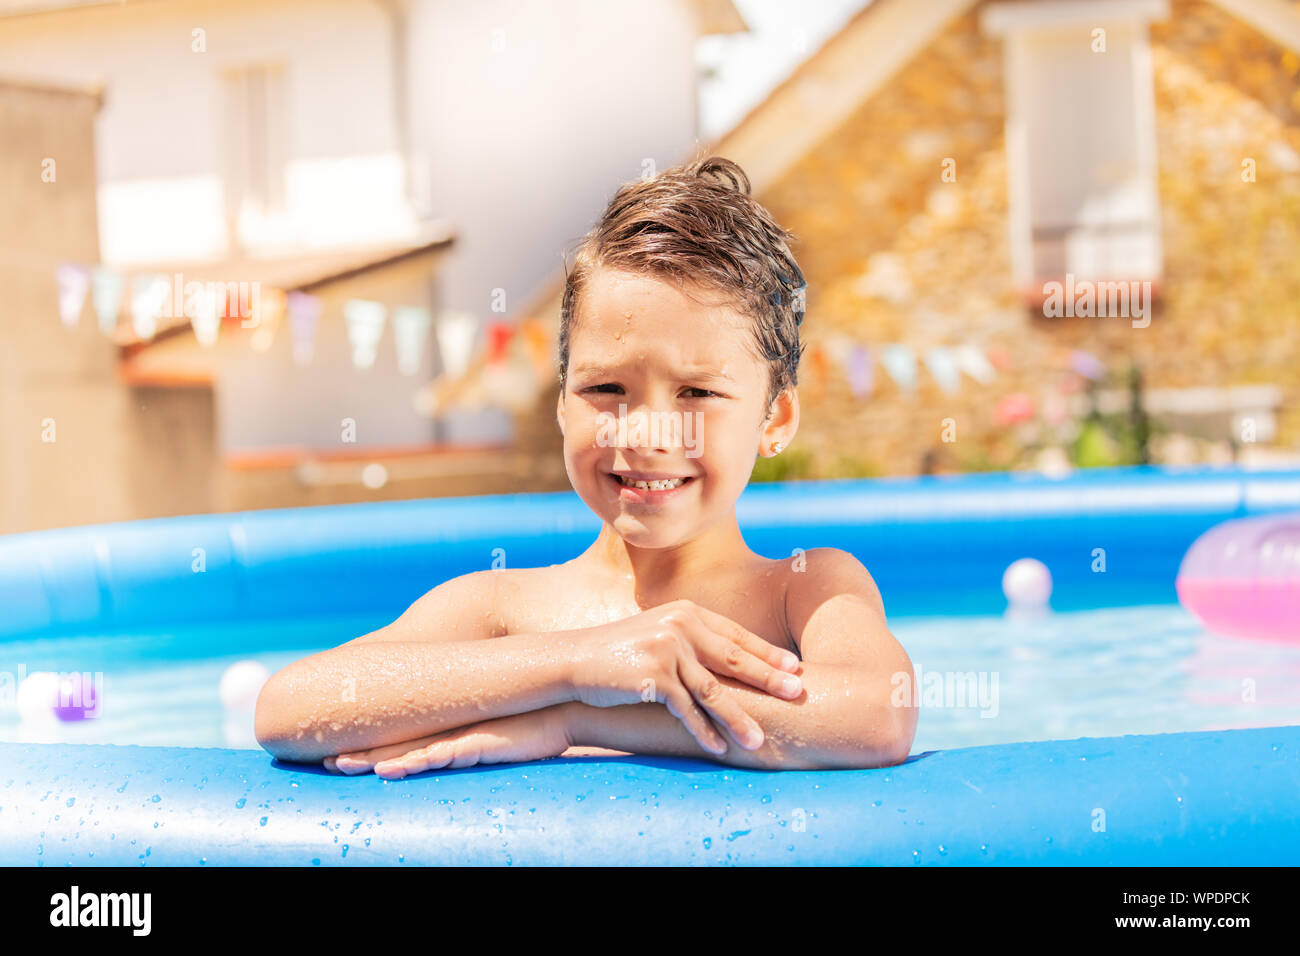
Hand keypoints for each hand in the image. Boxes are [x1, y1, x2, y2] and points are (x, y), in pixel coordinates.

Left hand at [324, 705, 572, 778]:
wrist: (566, 709)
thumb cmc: (535, 725)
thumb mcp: (498, 740)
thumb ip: (473, 746)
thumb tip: (451, 757)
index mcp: (451, 729)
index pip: (402, 739)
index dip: (371, 748)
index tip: (338, 756)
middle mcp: (450, 729)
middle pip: (395, 743)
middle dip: (359, 753)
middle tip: (326, 763)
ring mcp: (461, 735)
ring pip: (407, 750)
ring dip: (372, 761)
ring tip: (340, 766)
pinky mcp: (477, 743)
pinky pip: (439, 755)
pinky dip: (413, 763)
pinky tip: (390, 770)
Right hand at [564, 599, 802, 755]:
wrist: (574, 660)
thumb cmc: (620, 652)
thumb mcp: (659, 635)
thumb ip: (691, 642)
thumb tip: (731, 664)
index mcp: (687, 612)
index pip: (737, 635)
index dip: (767, 652)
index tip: (795, 667)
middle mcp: (681, 625)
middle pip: (735, 658)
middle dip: (770, 679)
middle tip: (799, 694)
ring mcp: (667, 649)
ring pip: (715, 691)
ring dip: (740, 719)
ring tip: (760, 741)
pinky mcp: (653, 676)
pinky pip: (687, 710)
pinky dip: (704, 731)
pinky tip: (719, 748)